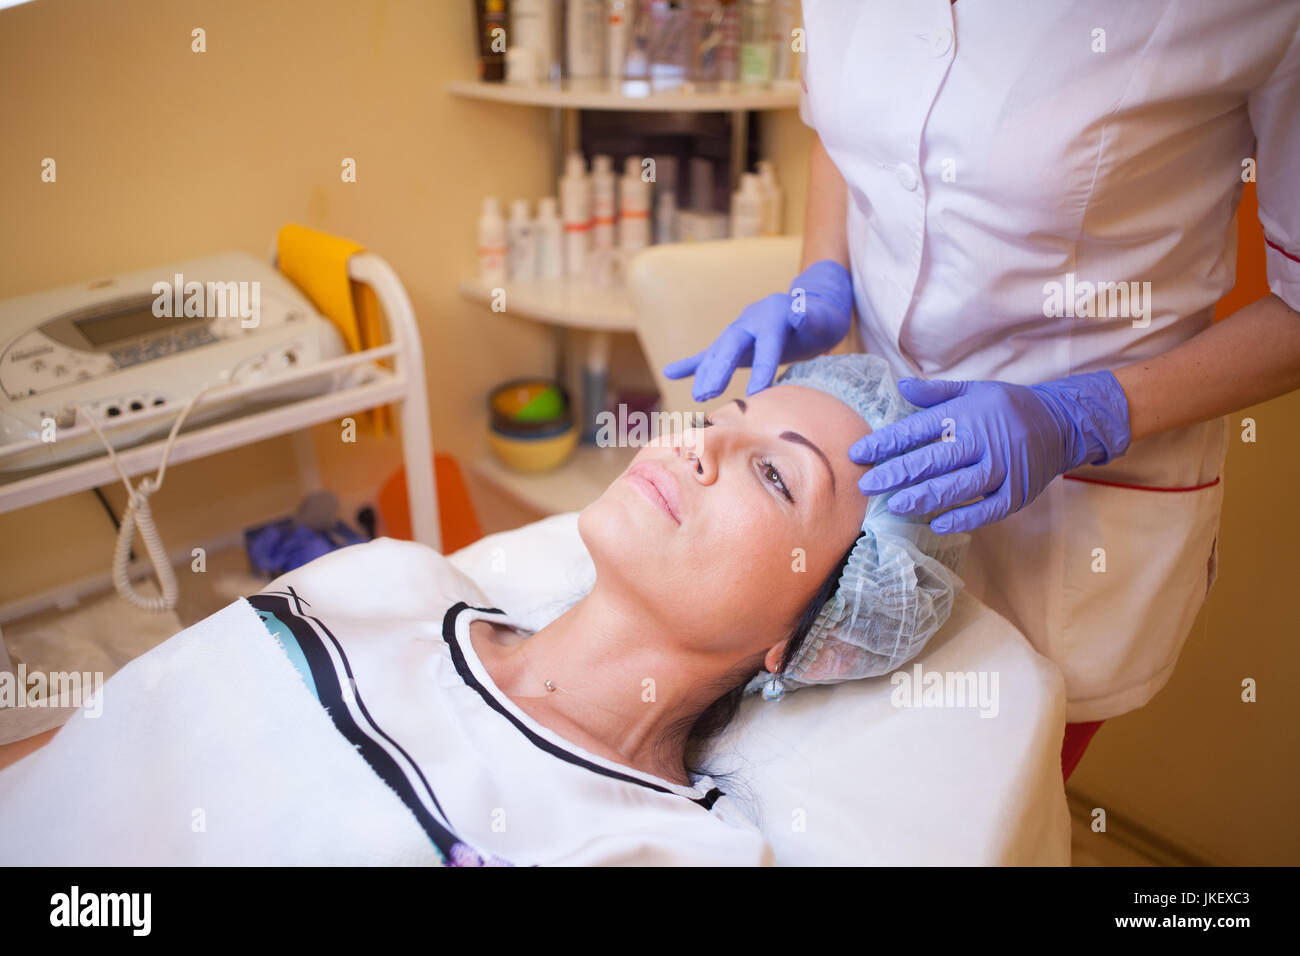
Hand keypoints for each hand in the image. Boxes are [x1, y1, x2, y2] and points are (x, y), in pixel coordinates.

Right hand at [662, 260, 853, 401]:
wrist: (814, 311)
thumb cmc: (823, 320)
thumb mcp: (826, 318)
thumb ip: (812, 316)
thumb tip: (799, 309)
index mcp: (774, 314)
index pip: (767, 344)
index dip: (762, 367)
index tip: (756, 394)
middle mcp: (751, 319)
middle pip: (732, 345)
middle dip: (720, 369)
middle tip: (709, 394)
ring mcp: (739, 330)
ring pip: (719, 351)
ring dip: (707, 374)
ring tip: (699, 397)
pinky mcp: (734, 342)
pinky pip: (709, 353)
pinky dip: (691, 364)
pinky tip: (670, 373)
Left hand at [850, 371, 1131, 533]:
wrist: (1062, 422)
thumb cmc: (1007, 406)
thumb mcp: (974, 390)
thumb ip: (936, 393)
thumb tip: (901, 385)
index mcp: (966, 414)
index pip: (917, 429)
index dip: (886, 442)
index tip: (859, 453)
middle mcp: (982, 441)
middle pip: (933, 460)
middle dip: (896, 473)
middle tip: (866, 484)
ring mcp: (1002, 469)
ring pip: (956, 488)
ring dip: (923, 497)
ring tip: (894, 505)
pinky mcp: (1016, 493)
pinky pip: (986, 510)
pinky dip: (962, 518)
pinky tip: (936, 524)